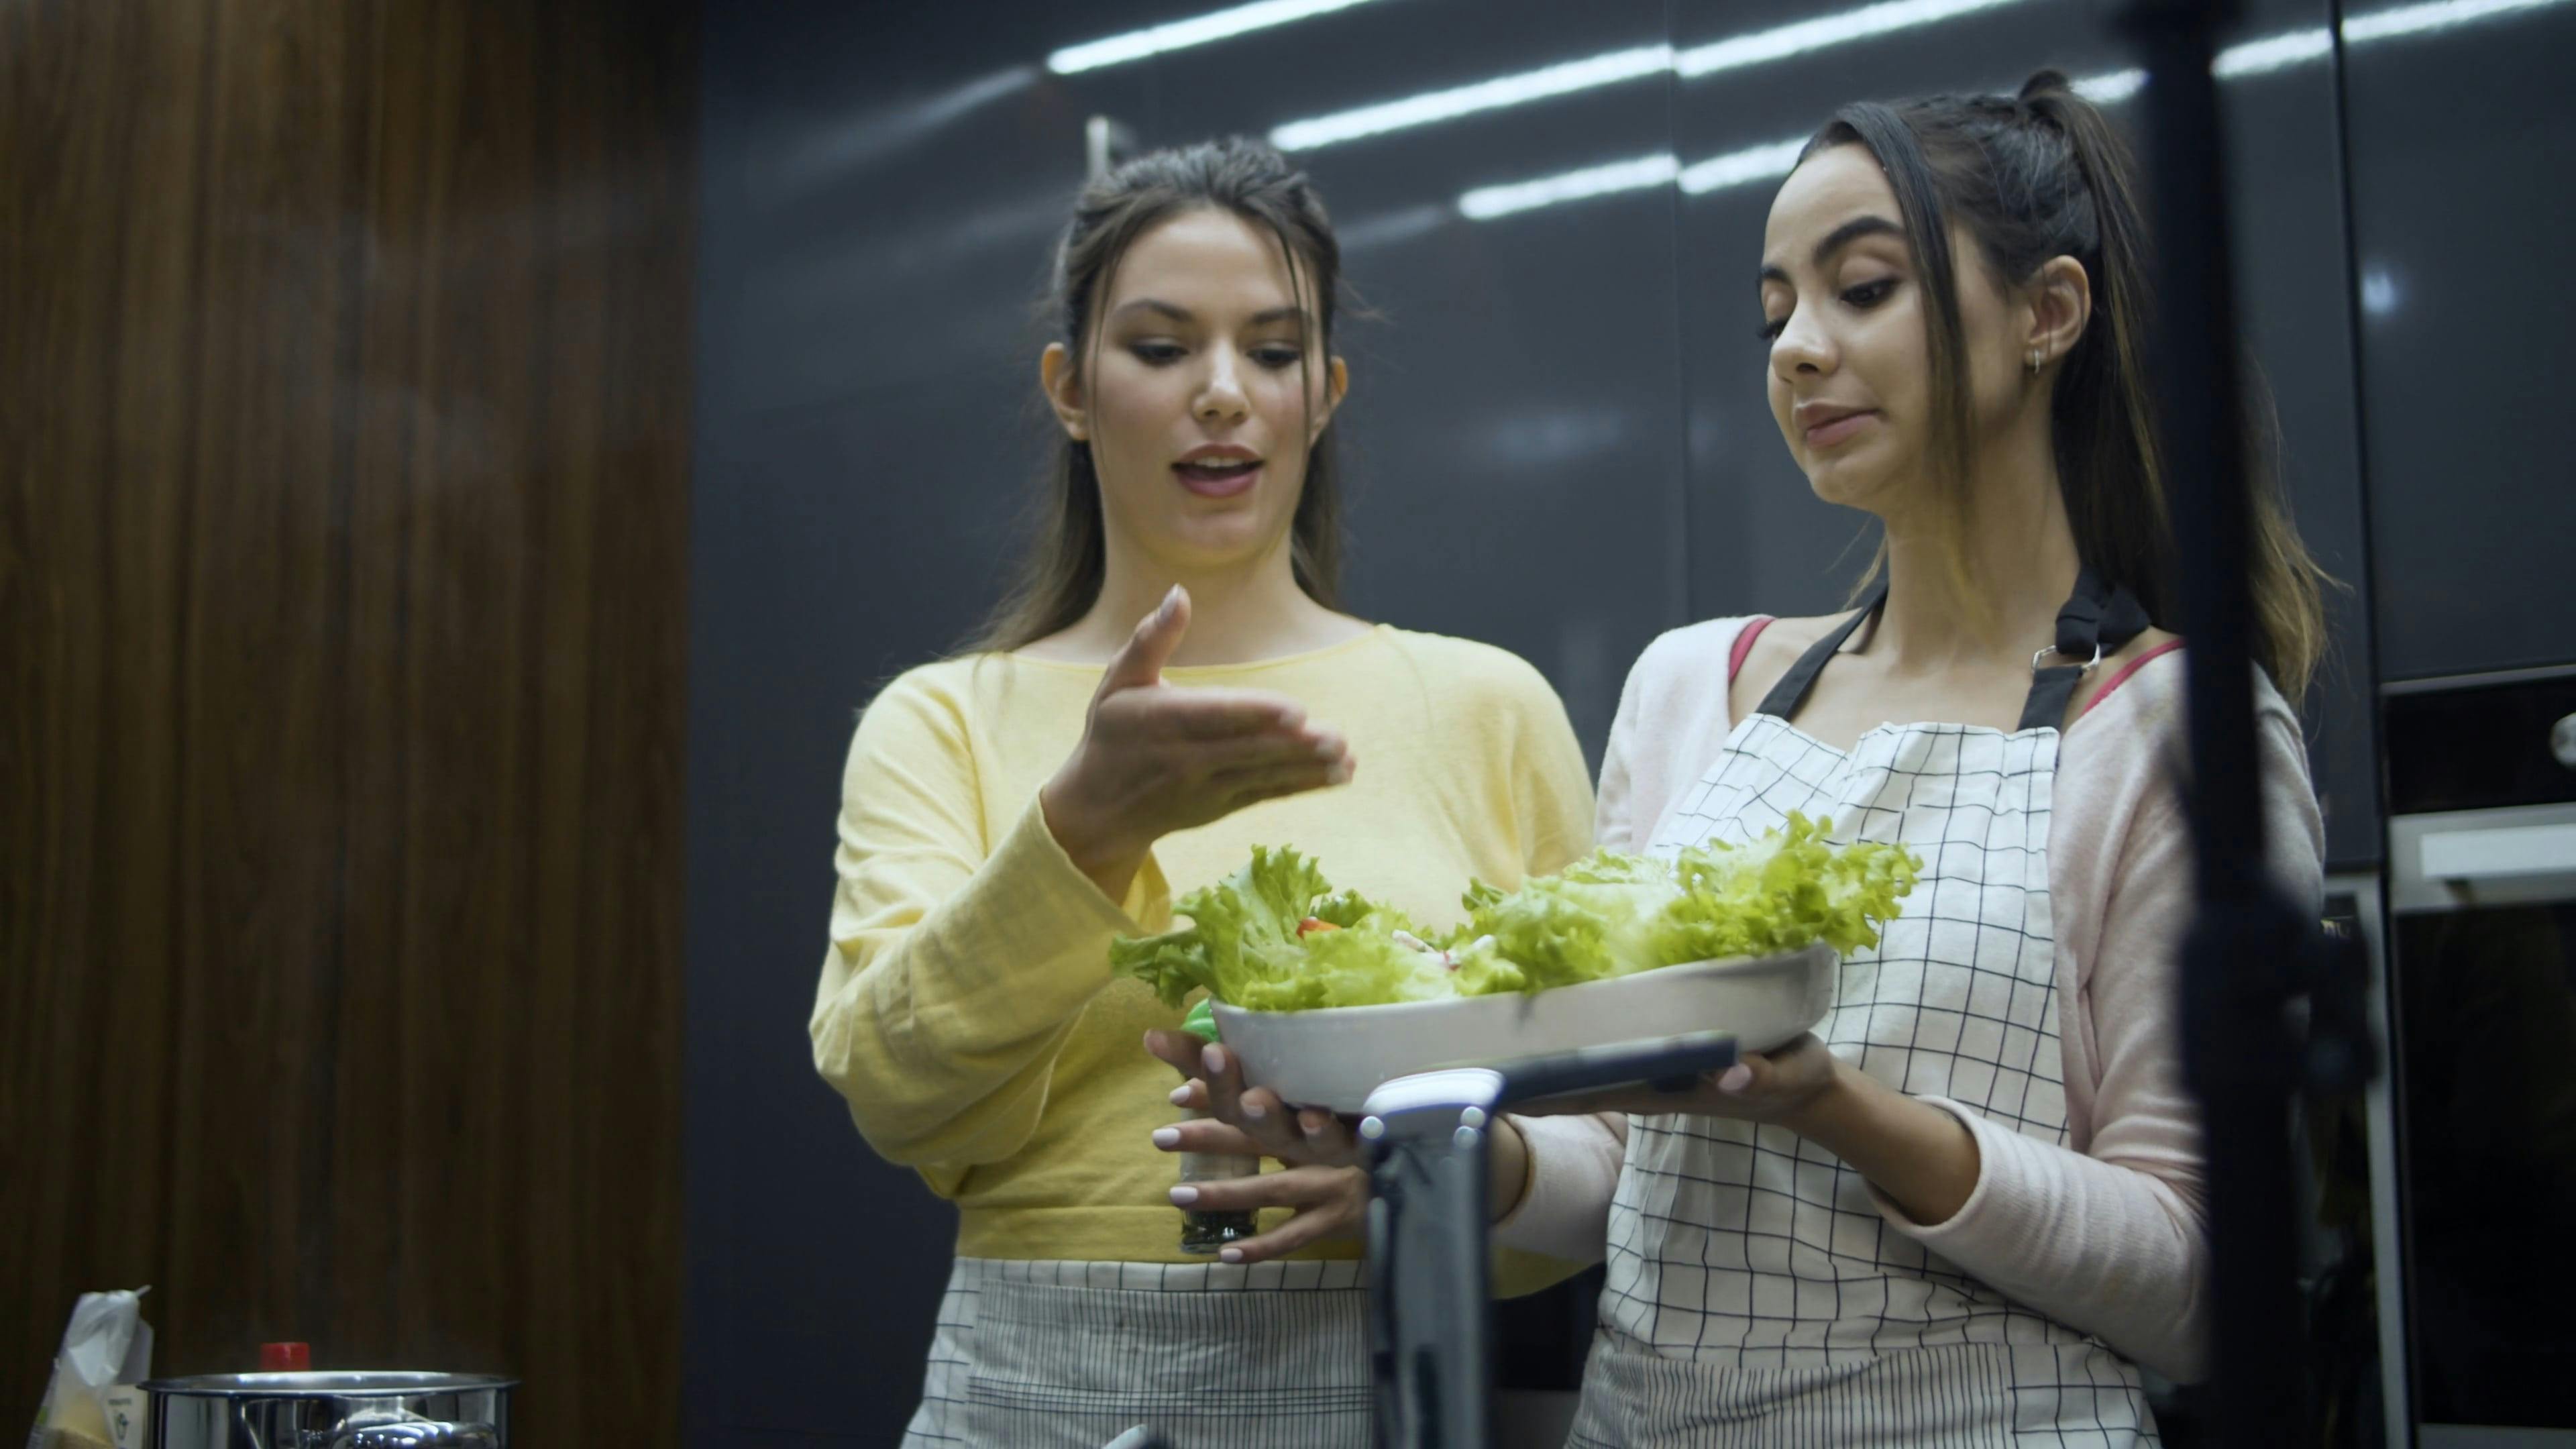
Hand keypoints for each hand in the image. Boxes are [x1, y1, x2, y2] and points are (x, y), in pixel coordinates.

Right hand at [1040, 587, 1353, 898]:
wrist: (1098, 810)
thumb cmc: (1112, 733)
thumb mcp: (1118, 681)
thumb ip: (1150, 639)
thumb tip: (1179, 593)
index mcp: (1161, 721)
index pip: (1215, 716)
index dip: (1256, 714)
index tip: (1297, 711)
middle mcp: (1185, 759)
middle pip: (1247, 751)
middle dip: (1294, 747)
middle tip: (1337, 739)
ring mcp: (1206, 788)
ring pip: (1263, 776)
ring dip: (1307, 769)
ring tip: (1346, 759)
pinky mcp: (1221, 806)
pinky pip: (1266, 793)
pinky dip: (1302, 785)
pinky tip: (1337, 776)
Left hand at [1144, 1028, 1369, 1263]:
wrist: (1423, 1173)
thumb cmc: (1369, 1135)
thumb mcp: (1331, 1105)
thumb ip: (1283, 1090)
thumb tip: (1208, 1082)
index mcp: (1314, 1107)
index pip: (1259, 1089)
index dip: (1220, 1081)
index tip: (1179, 1081)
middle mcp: (1320, 1143)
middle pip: (1260, 1134)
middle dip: (1212, 1133)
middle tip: (1162, 1135)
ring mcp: (1330, 1183)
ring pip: (1270, 1188)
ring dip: (1224, 1192)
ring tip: (1177, 1194)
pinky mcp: (1340, 1219)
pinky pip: (1295, 1236)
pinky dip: (1261, 1247)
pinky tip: (1226, 1253)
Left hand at [1514, 1033, 1845, 1127]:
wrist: (1807, 1090)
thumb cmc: (1793, 1081)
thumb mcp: (1787, 1079)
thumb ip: (1761, 1078)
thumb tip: (1729, 1072)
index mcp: (1664, 1087)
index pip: (1587, 1091)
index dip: (1539, 1090)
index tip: (1490, 1084)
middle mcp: (1647, 1080)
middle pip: (1569, 1081)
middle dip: (1520, 1073)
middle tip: (1459, 1056)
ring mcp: (1652, 1068)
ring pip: (1583, 1065)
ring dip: (1539, 1056)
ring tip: (1481, 1038)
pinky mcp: (1665, 1051)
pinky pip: (1607, 1046)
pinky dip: (1574, 1037)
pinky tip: (1546, 1020)